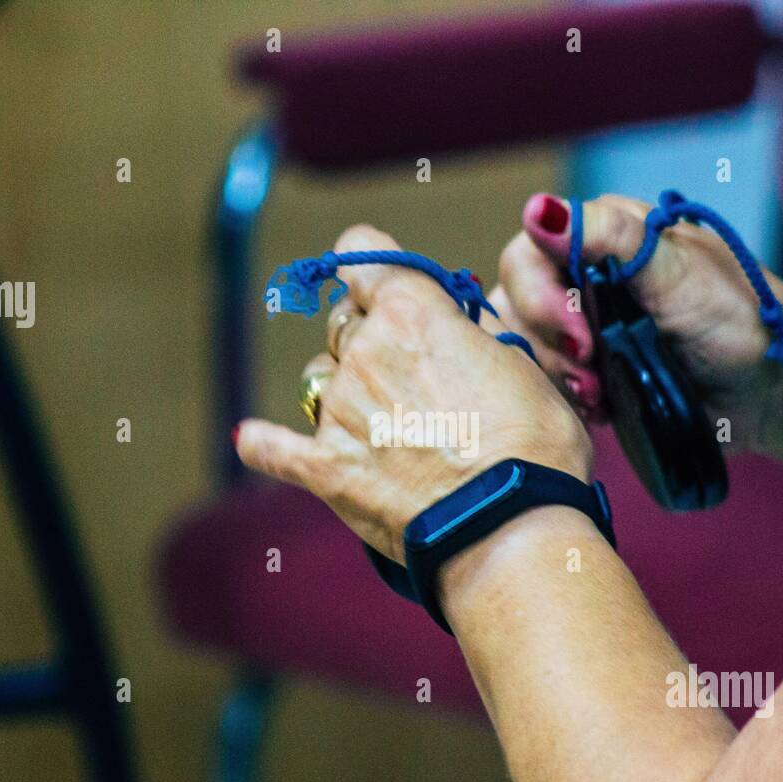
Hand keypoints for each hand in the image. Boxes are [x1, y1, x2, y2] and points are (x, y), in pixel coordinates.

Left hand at [235, 223, 590, 563]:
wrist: (510, 527)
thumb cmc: (532, 447)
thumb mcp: (522, 367)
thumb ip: (474, 336)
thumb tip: (457, 327)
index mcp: (412, 313)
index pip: (363, 254)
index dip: (373, 266)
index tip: (384, 281)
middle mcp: (365, 351)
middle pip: (344, 322)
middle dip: (370, 337)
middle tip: (410, 374)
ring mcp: (339, 410)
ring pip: (319, 379)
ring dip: (343, 390)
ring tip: (383, 424)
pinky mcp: (325, 467)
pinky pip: (274, 448)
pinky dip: (264, 444)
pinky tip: (250, 440)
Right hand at [490, 193, 782, 452]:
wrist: (776, 390)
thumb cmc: (741, 318)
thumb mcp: (677, 268)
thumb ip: (609, 237)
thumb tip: (539, 210)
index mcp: (603, 240)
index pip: (526, 257)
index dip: (540, 299)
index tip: (580, 336)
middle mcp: (584, 279)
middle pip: (515, 306)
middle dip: (547, 346)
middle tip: (591, 373)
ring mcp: (585, 330)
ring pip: (526, 350)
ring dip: (557, 377)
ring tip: (599, 395)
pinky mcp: (592, 375)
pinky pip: (550, 386)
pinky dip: (568, 400)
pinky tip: (602, 407)